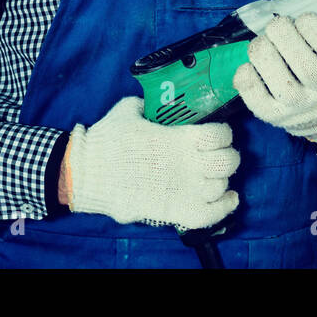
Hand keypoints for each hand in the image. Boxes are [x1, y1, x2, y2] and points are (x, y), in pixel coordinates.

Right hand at [65, 97, 240, 229]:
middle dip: (228, 156)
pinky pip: (210, 215)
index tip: (217, 134)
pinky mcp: (174, 211)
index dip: (223, 133)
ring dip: (222, 180)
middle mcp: (185, 164)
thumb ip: (147, 104)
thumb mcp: (128, 110)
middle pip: (227, 161)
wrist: (86, 174)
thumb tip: (153, 101)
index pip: (218, 134)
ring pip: (221, 186)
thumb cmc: (106, 140)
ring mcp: (182, 190)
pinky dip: (225, 208)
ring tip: (214, 175)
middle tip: (218, 154)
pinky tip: (230, 198)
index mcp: (176, 138)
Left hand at [234, 13, 316, 141]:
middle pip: (304, 65)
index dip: (313, 28)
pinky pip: (256, 99)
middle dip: (283, 34)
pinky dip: (246, 78)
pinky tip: (248, 65)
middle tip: (276, 25)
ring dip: (263, 52)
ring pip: (280, 81)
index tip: (302, 18)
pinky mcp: (276, 117)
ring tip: (261, 42)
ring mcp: (300, 108)